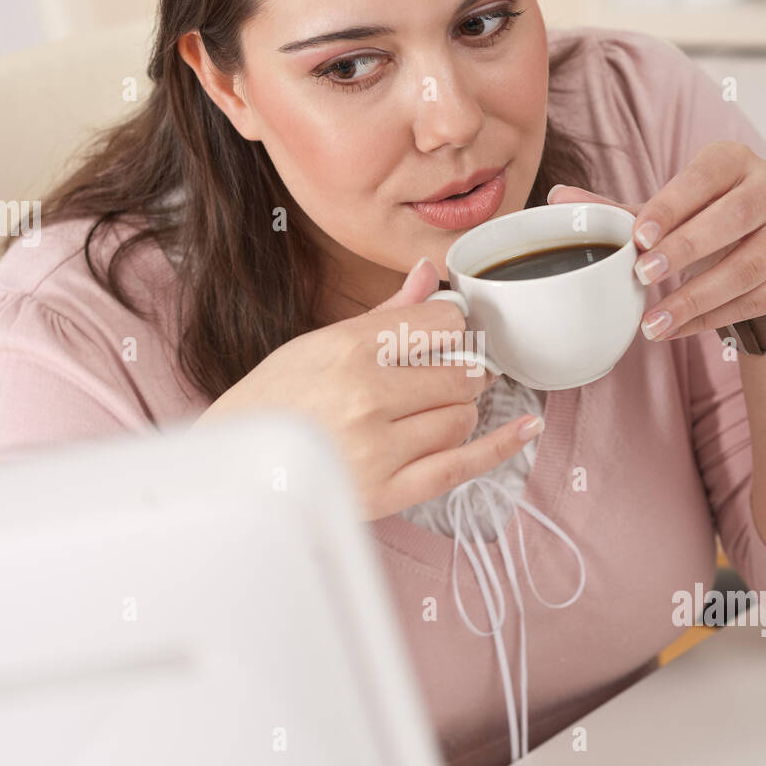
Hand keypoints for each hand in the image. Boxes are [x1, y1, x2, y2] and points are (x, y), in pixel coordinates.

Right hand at [194, 258, 542, 518]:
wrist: (238, 468)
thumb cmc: (274, 401)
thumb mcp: (319, 344)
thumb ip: (385, 315)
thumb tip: (429, 273)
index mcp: (348, 348)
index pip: (442, 323)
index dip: (452, 329)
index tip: (446, 337)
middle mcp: (367, 395)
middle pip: (460, 374)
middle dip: (460, 375)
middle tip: (440, 378)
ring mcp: (379, 447)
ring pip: (462, 418)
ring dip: (459, 413)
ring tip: (426, 412)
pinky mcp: (387, 492)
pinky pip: (462, 466)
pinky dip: (501, 447)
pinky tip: (526, 428)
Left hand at [547, 141, 765, 340]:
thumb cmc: (711, 223)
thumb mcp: (669, 211)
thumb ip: (618, 208)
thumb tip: (557, 200)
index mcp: (735, 161)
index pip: (704, 175)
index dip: (672, 205)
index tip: (637, 237)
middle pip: (732, 218)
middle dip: (684, 249)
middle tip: (642, 278)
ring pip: (748, 266)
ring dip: (696, 298)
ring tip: (652, 323)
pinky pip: (760, 300)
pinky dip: (714, 319)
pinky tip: (678, 331)